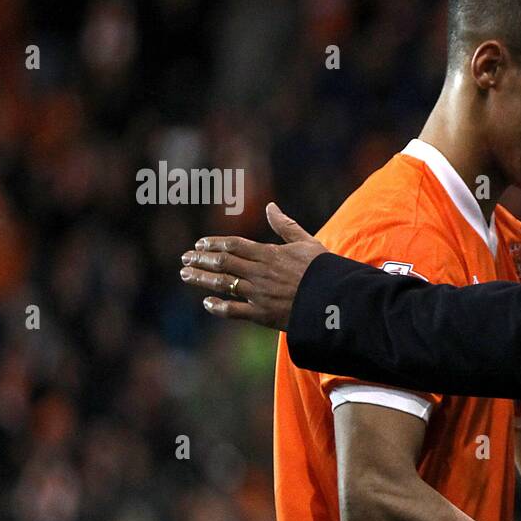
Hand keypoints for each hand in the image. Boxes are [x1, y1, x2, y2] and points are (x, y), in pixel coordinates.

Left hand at [179, 202, 325, 329]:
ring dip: (201, 279)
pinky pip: (233, 310)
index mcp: (269, 254)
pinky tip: (207, 302)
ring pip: (222, 284)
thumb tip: (271, 206)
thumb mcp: (307, 242)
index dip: (214, 243)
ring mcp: (259, 294)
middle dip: (201, 260)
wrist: (335, 300)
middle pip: (222, 263)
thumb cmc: (323, 270)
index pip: (233, 245)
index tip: (200, 244)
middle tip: (185, 258)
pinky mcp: (262, 314)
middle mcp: (259, 273)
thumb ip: (285, 225)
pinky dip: (217, 306)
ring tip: (185, 275)